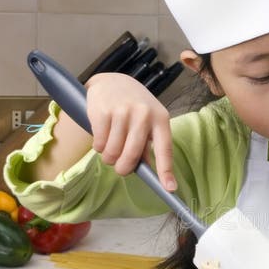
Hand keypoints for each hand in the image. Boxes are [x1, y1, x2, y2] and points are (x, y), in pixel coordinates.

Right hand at [86, 73, 176, 190]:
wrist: (112, 80)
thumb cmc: (135, 107)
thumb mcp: (148, 121)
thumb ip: (149, 144)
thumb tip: (149, 171)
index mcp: (160, 118)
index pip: (164, 149)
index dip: (166, 171)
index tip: (170, 189)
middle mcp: (143, 114)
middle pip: (132, 155)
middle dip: (124, 168)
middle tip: (120, 169)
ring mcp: (123, 111)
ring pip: (113, 152)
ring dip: (109, 158)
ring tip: (110, 149)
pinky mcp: (103, 111)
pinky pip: (99, 144)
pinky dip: (99, 147)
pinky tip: (102, 137)